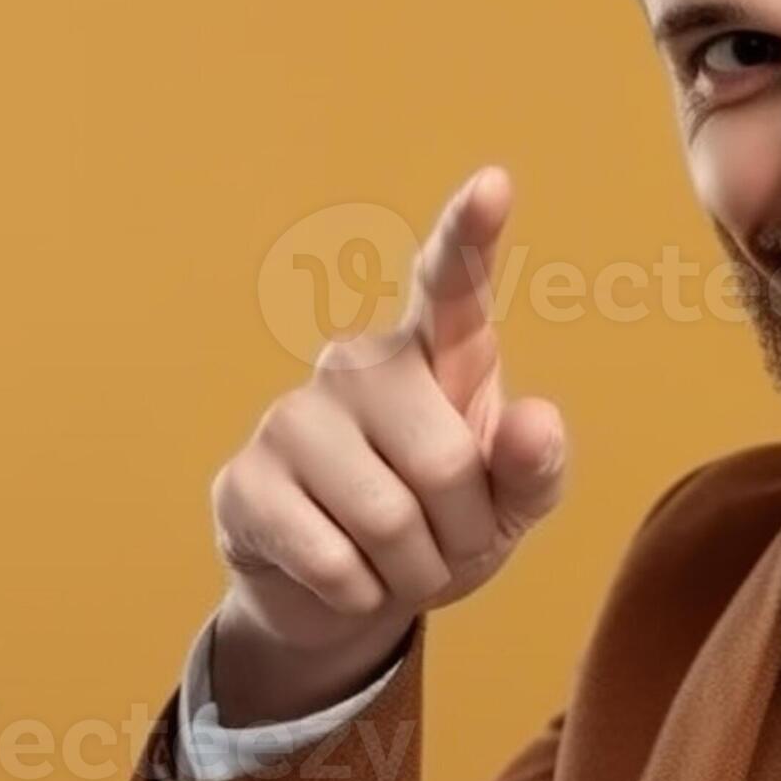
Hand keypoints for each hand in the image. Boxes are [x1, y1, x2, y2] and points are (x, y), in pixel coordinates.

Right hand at [205, 167, 567, 724]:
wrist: (347, 596)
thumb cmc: (442, 528)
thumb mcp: (509, 509)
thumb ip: (535, 468)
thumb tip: (536, 420)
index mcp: (437, 355)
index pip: (453, 285)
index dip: (469, 235)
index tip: (493, 184)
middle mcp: (360, 366)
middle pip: (444, 460)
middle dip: (461, 530)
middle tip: (444, 542)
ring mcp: (293, 418)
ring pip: (387, 518)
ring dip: (412, 568)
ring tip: (396, 560)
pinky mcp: (244, 481)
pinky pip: (333, 560)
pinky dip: (359, 592)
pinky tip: (345, 576)